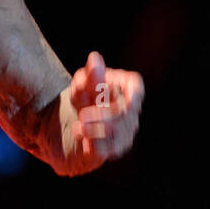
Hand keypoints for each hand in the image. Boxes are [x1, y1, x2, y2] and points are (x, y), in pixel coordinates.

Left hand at [64, 50, 144, 169]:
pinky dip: (92, 143)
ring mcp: (125, 131)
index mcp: (128, 88)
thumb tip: (94, 59)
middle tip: (82, 115)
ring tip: (78, 125)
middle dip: (103, 114)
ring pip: (116, 133)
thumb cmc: (84, 97)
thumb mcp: (82, 84)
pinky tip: (80, 135)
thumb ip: (89, 75)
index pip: (135, 89)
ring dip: (95, 129)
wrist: (74, 123)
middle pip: (124, 113)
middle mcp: (131, 111)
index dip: (131, 93)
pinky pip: (106, 149)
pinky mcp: (114, 149)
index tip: (114, 95)